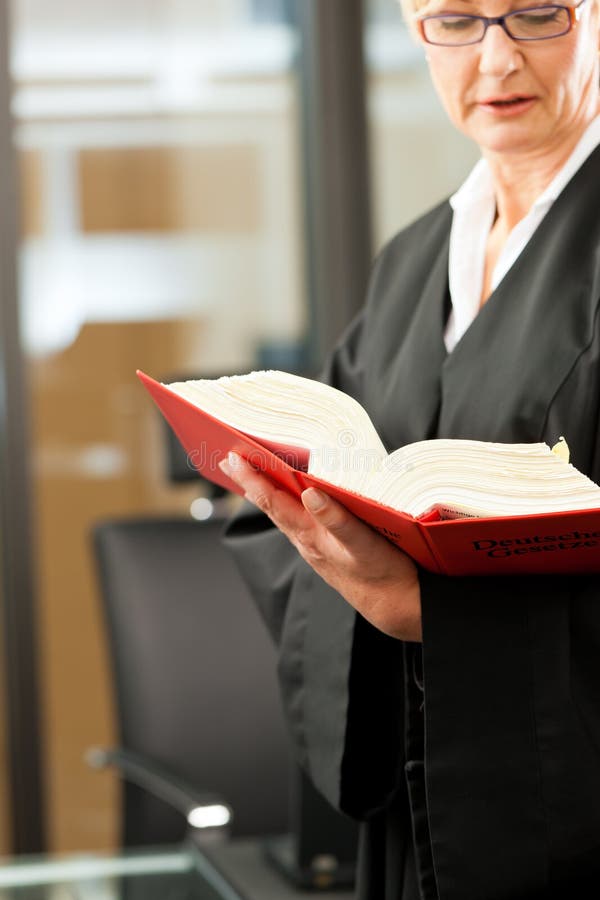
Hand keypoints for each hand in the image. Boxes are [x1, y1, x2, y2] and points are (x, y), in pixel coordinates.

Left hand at [219, 453, 421, 641]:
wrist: (395, 605)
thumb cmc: (382, 572)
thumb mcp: (362, 544)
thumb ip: (337, 520)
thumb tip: (310, 492)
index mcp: (311, 535)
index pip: (273, 501)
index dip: (252, 478)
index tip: (234, 456)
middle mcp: (306, 540)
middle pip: (270, 506)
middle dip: (248, 482)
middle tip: (227, 458)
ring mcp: (314, 546)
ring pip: (282, 514)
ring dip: (264, 493)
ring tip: (249, 476)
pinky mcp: (325, 550)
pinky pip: (296, 522)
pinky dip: (285, 506)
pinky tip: (287, 501)